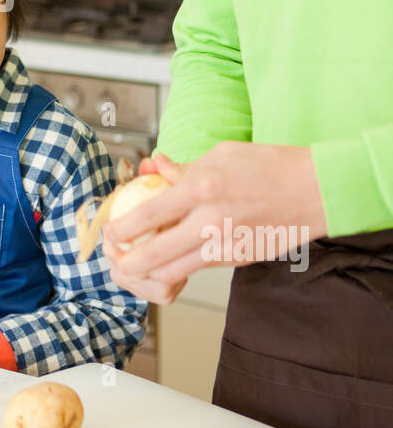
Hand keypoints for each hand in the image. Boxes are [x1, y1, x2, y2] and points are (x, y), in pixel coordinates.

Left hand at [102, 142, 327, 291]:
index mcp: (202, 189)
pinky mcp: (238, 261)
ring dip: (151, 273)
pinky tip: (174, 256)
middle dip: (127, 265)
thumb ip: (182, 168)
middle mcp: (211, 223)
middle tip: (116, 261)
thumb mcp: (221, 155)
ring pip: (175, 272)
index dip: (121, 230)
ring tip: (139, 265)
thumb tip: (152, 166)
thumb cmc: (269, 165)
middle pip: (154, 257)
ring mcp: (226, 247)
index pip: (148, 216)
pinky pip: (199, 268)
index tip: (111, 233)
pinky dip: (182, 266)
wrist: (316, 191)